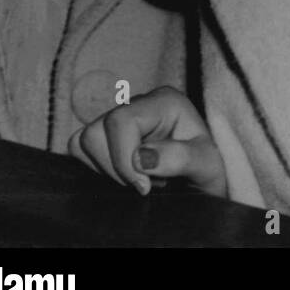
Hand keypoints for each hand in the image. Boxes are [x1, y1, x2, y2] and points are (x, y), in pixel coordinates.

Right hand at [68, 86, 226, 196]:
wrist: (204, 180)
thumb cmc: (208, 169)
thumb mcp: (207, 165)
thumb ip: (179, 157)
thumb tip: (140, 157)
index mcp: (165, 102)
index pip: (121, 121)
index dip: (124, 158)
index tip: (144, 187)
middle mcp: (139, 104)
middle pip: (95, 131)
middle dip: (115, 167)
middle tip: (147, 184)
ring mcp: (120, 119)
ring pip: (82, 141)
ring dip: (106, 170)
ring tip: (141, 179)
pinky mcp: (107, 137)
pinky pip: (80, 151)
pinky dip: (98, 170)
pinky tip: (127, 177)